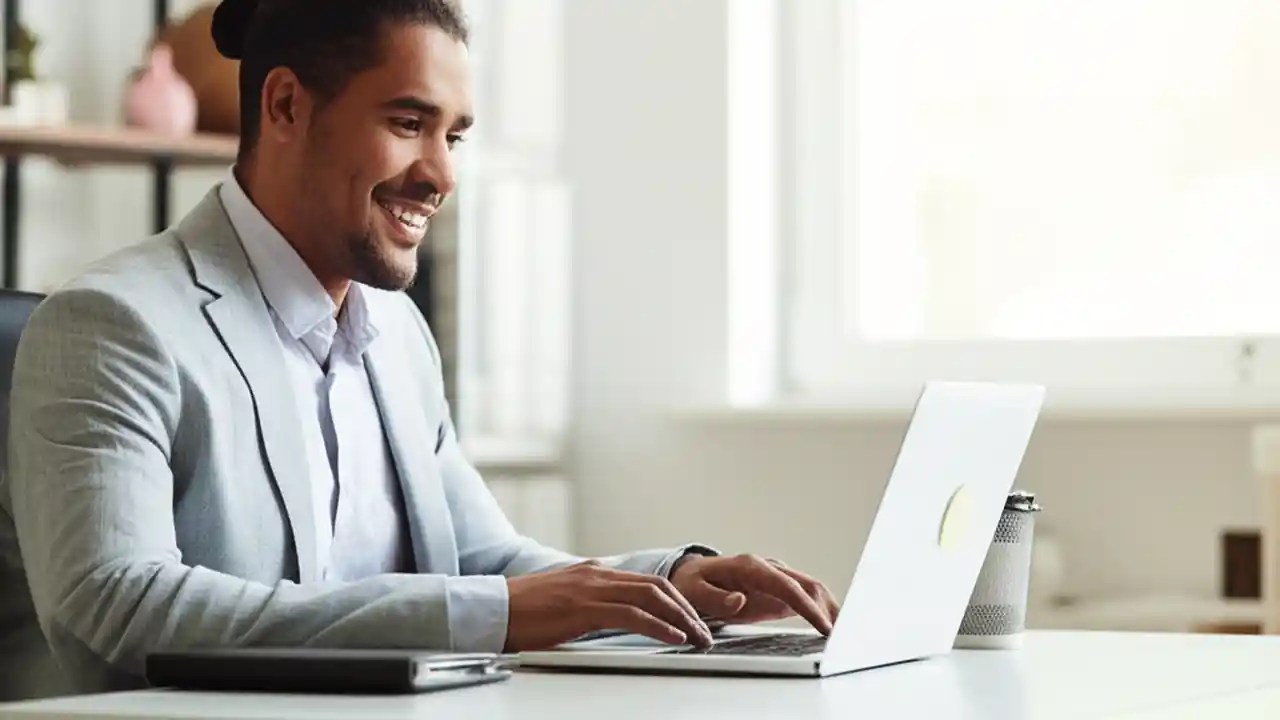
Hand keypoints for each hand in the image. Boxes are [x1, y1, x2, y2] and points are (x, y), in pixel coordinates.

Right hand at [504, 560, 714, 651]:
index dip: (674, 600)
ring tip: (696, 637)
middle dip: (686, 609)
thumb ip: (589, 603)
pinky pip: (631, 614)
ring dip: (680, 618)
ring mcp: (591, 588)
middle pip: (656, 586)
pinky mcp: (583, 607)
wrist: (492, 608)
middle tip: (703, 631)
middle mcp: (597, 574)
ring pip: (650, 596)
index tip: (690, 620)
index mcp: (593, 573)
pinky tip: (672, 638)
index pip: (645, 581)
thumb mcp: (563, 601)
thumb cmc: (521, 611)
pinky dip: (658, 625)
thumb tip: (611, 617)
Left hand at [670, 554, 840, 633]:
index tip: (823, 626)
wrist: (690, 577)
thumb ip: (715, 598)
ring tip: (847, 634)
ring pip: (812, 590)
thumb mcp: (693, 591)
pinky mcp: (778, 590)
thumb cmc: (692, 584)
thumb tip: (740, 600)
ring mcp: (776, 578)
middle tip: (845, 634)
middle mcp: (768, 568)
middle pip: (808, 585)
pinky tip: (832, 627)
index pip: (787, 586)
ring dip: (831, 609)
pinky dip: (822, 611)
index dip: (808, 607)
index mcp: (751, 567)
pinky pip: (806, 598)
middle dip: (829, 608)